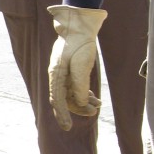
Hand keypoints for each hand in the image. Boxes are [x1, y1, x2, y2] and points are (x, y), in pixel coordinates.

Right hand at [48, 5, 107, 130]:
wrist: (80, 25)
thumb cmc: (81, 43)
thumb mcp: (83, 64)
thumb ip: (80, 85)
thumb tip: (81, 102)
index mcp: (56, 74)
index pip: (58, 100)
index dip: (63, 115)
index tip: (68, 128)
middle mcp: (57, 76)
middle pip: (64, 100)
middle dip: (78, 109)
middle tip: (94, 112)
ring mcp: (63, 73)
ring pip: (71, 95)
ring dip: (83, 102)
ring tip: (98, 105)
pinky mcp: (70, 70)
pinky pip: (74, 88)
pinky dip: (84, 94)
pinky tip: (94, 98)